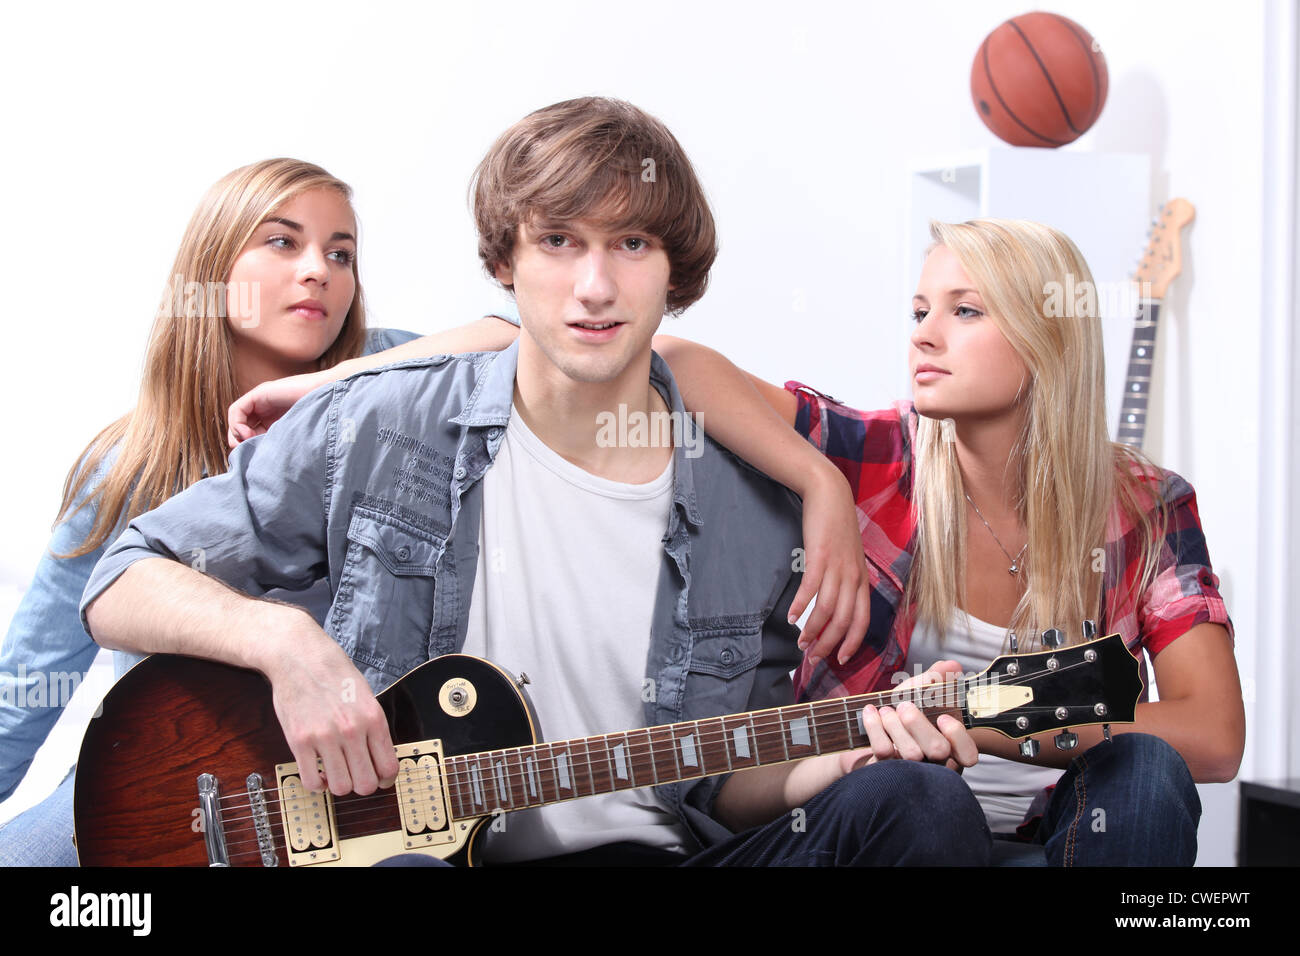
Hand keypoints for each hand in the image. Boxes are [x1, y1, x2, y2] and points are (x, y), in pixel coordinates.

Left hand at [228, 369, 332, 447]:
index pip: (250, 432)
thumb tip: (263, 465)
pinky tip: (247, 433)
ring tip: (248, 441)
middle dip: (239, 440)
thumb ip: (277, 443)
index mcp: (275, 418)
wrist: (330, 398)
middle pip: (241, 424)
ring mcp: (262, 399)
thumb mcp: (292, 436)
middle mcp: (266, 407)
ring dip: (237, 433)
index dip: (247, 444)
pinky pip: (237, 409)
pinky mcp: (260, 393)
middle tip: (246, 451)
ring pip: (236, 417)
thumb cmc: (320, 419)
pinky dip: (237, 423)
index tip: (254, 456)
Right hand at [262, 622, 398, 795]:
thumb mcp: (366, 696)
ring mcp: (324, 738)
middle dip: (363, 785)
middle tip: (356, 776)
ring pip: (340, 787)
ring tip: (336, 772)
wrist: (300, 657)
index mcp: (373, 718)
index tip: (380, 779)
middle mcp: (351, 730)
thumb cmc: (334, 674)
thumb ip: (373, 726)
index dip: (386, 780)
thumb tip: (380, 758)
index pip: (388, 767)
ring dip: (339, 785)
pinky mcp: (299, 742)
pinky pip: (311, 781)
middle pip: (365, 784)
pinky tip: (318, 772)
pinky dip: (316, 784)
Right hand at [789, 467, 870, 665]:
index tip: (840, 660)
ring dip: (812, 631)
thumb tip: (838, 604)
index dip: (851, 643)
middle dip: (828, 645)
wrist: (831, 494)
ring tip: (800, 643)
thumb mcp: (850, 556)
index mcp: (862, 579)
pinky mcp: (820, 557)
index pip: (862, 620)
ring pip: (828, 610)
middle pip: (843, 621)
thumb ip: (847, 580)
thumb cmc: (837, 526)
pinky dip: (801, 606)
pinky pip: (811, 589)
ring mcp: (837, 567)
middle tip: (812, 660)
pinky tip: (790, 616)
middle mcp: (853, 577)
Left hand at [846, 660, 977, 773]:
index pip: (968, 754)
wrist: (860, 733)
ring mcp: (909, 771)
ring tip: (886, 710)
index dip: (958, 736)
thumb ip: (934, 680)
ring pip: (911, 752)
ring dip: (894, 723)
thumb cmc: (896, 715)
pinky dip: (875, 726)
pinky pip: (884, 751)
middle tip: (904, 707)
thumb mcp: (915, 694)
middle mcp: (932, 763)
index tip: (943, 717)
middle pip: (938, 750)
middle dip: (919, 722)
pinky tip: (871, 713)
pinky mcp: (885, 771)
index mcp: (947, 746)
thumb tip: (953, 665)